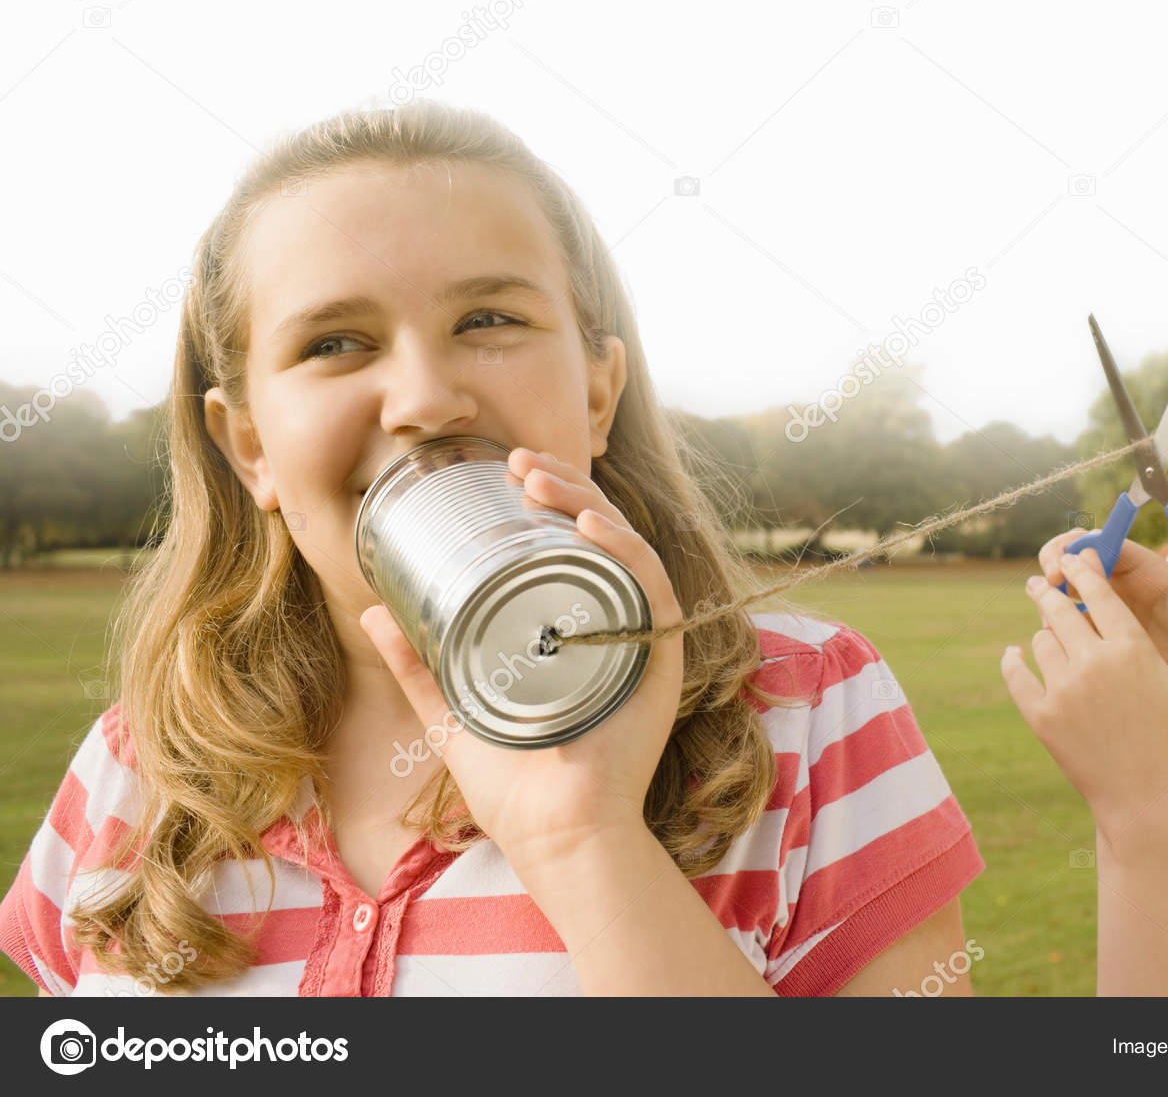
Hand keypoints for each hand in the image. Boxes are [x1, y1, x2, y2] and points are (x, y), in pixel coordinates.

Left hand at [358, 448, 683, 869]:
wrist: (554, 836)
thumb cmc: (515, 787)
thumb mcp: (454, 713)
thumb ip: (419, 666)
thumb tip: (376, 611)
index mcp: (578, 632)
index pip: (572, 548)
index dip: (548, 499)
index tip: (507, 470)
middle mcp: (616, 626)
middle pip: (601, 536)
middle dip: (564, 486)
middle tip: (518, 462)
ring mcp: (640, 640)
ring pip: (627, 549)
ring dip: (589, 503)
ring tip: (541, 480)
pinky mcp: (659, 660)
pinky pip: (651, 589)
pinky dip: (625, 550)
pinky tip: (591, 525)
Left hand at [1001, 547, 1167, 837]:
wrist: (1150, 809)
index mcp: (1133, 650)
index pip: (1097, 591)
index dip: (1083, 569)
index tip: (1074, 558)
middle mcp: (1092, 663)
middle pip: (1059, 609)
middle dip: (1050, 590)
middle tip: (1041, 581)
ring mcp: (1063, 691)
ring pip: (1039, 641)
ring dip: (1043, 631)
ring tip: (1046, 627)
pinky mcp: (1042, 718)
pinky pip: (1017, 675)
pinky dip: (1013, 662)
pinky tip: (1014, 655)